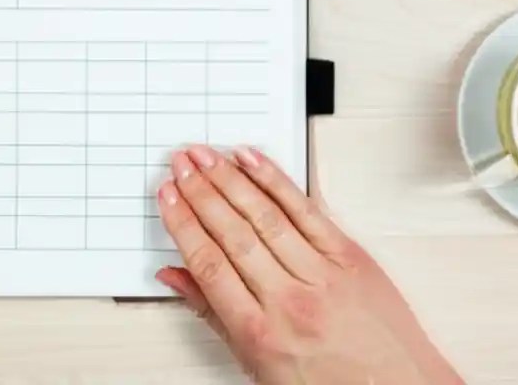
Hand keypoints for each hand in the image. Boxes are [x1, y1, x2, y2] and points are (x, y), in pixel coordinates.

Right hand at [155, 145, 462, 384]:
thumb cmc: (329, 384)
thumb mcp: (255, 364)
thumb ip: (212, 314)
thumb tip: (175, 278)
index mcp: (260, 332)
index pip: (208, 264)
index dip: (182, 224)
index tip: (167, 198)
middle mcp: (290, 301)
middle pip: (232, 233)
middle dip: (200, 192)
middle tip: (180, 165)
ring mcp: (323, 274)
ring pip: (265, 216)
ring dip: (229, 179)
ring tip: (206, 156)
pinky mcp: (349, 256)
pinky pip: (307, 210)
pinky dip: (276, 181)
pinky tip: (254, 162)